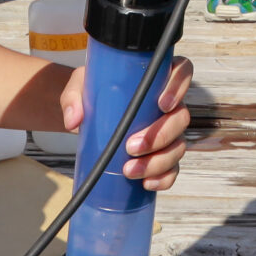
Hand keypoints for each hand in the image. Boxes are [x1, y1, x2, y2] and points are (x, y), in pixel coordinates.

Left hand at [61, 55, 195, 189]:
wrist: (89, 117)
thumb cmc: (92, 93)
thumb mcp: (80, 87)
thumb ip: (73, 97)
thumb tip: (74, 120)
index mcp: (155, 79)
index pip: (182, 72)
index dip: (179, 87)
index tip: (161, 103)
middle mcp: (168, 105)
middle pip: (181, 117)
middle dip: (160, 136)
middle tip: (131, 147)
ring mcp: (169, 131)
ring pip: (178, 146)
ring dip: (157, 161)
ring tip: (129, 170)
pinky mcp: (163, 155)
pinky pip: (173, 168)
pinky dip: (163, 178)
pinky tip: (146, 183)